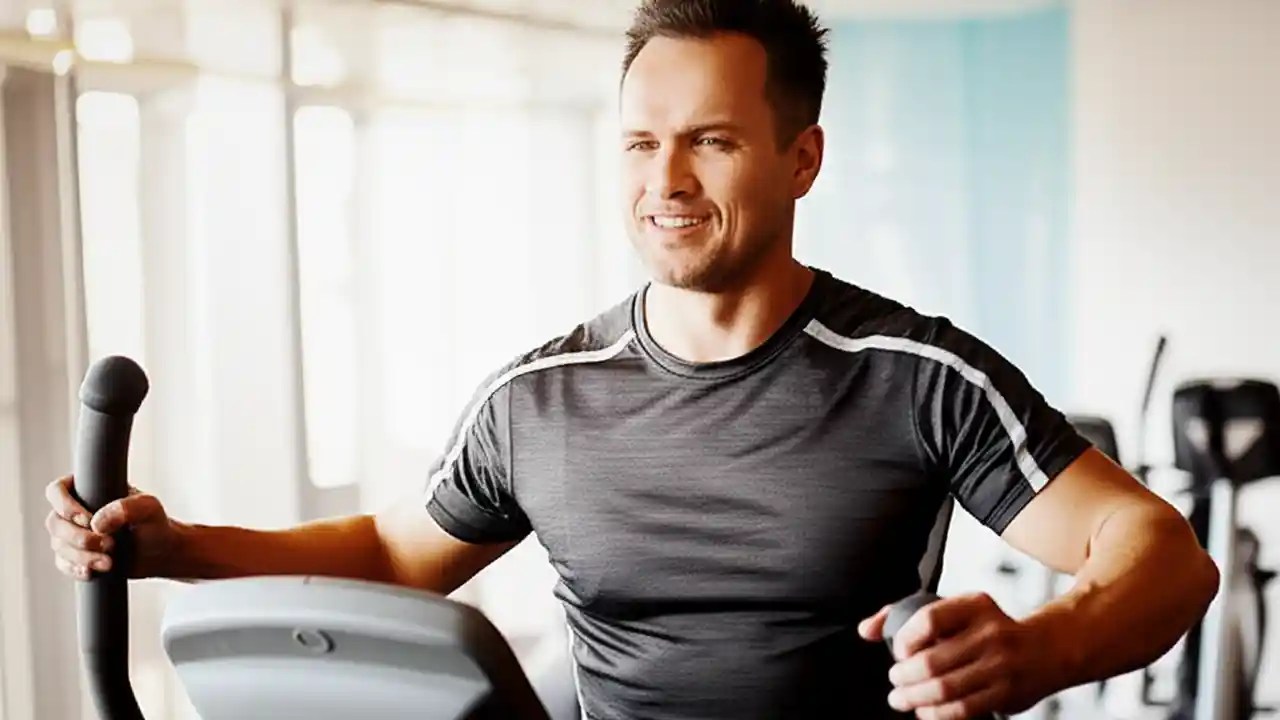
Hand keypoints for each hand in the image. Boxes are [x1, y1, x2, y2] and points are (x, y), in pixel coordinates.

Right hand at [45, 475, 180, 580]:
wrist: (160, 552)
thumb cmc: (154, 523)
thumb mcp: (149, 509)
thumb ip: (127, 508)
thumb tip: (98, 522)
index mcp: (88, 489)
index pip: (56, 491)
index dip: (64, 506)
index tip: (88, 520)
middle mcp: (75, 510)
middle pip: (54, 522)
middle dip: (79, 537)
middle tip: (110, 544)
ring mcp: (72, 534)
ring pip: (58, 545)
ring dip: (82, 556)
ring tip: (110, 562)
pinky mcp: (75, 556)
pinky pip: (63, 564)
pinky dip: (76, 569)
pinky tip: (91, 572)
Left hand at [858, 593, 1058, 718]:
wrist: (1047, 649)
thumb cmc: (988, 628)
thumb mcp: (957, 609)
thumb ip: (906, 614)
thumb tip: (865, 630)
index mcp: (974, 605)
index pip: (928, 619)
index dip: (905, 639)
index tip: (898, 651)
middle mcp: (990, 633)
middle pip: (932, 661)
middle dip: (903, 677)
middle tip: (895, 682)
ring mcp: (1000, 665)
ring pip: (945, 689)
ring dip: (915, 698)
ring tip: (901, 699)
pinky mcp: (1006, 693)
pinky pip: (963, 709)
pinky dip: (937, 714)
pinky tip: (925, 711)